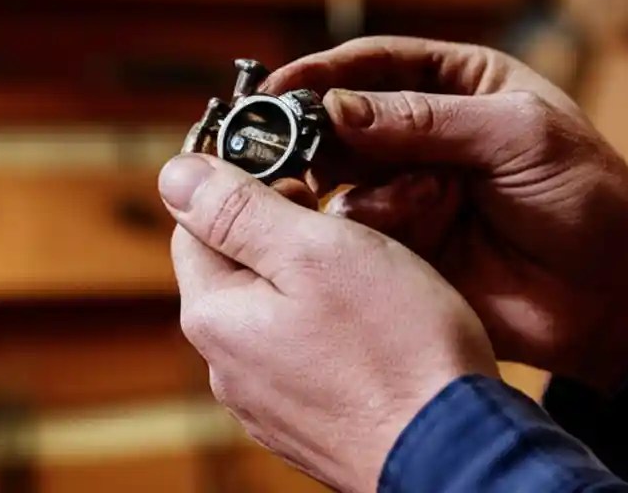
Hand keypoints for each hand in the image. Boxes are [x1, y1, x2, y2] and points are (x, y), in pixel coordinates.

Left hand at [159, 153, 497, 492]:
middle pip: (236, 269)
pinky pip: (304, 354)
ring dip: (311, 283)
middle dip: (283, 237)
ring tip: (372, 278)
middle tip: (348, 228)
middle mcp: (227, 366)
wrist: (451, 452)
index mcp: (215, 316)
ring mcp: (265, 402)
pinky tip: (377, 330)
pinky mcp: (305, 423)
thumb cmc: (396, 348)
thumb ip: (239, 211)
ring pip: (275, 312)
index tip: (305, 182)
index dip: (246, 188)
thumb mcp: (317, 252)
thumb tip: (176, 174)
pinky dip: (331, 331)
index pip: (194, 225)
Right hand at [265, 36, 627, 390]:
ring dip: (343, 183)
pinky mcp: (405, 246)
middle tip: (282, 147)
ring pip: (342, 176)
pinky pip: (358, 230)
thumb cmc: (588, 199)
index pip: (377, 63)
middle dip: (313, 130)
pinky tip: (391, 233)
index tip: (279, 86)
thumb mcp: (520, 138)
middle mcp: (425, 134)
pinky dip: (362, 228)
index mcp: (459, 85)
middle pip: (343, 119)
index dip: (326, 71)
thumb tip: (339, 109)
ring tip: (371, 197)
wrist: (615, 299)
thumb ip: (430, 120)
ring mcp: (411, 190)